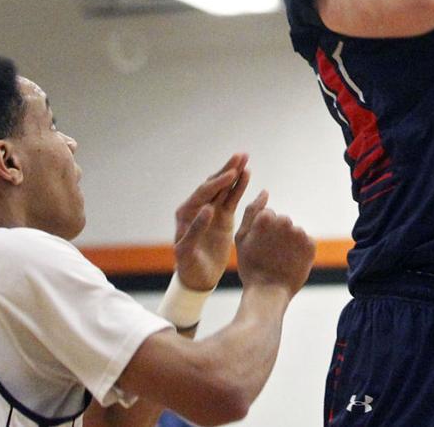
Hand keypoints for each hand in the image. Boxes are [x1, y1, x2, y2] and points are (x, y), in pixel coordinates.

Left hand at [172, 153, 249, 291]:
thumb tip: (207, 209)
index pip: (203, 192)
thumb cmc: (188, 266)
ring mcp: (212, 211)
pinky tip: (247, 175)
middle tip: (240, 155)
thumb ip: (195, 229)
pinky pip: (232, 198)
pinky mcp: (224, 217)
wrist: (198, 278)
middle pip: (214, 184)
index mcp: (186, 212)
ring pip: (225, 188)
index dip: (217, 182)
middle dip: (227, 169)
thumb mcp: (187, 251)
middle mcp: (198, 207)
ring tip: (245, 158)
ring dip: (234, 173)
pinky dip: (239, 187)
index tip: (231, 174)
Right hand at [234, 191, 315, 298]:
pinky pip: (306, 243)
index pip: (268, 216)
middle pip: (283, 222)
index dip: (263, 233)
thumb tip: (265, 191)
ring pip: (294, 233)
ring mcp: (299, 233)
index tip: (260, 247)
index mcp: (266, 217)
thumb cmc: (251, 266)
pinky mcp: (311, 245)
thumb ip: (252, 211)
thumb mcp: (242, 238)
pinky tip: (291, 263)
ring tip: (281, 261)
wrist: (268, 293)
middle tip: (270, 255)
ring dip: (290, 243)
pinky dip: (300, 252)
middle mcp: (284, 221)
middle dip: (278, 235)